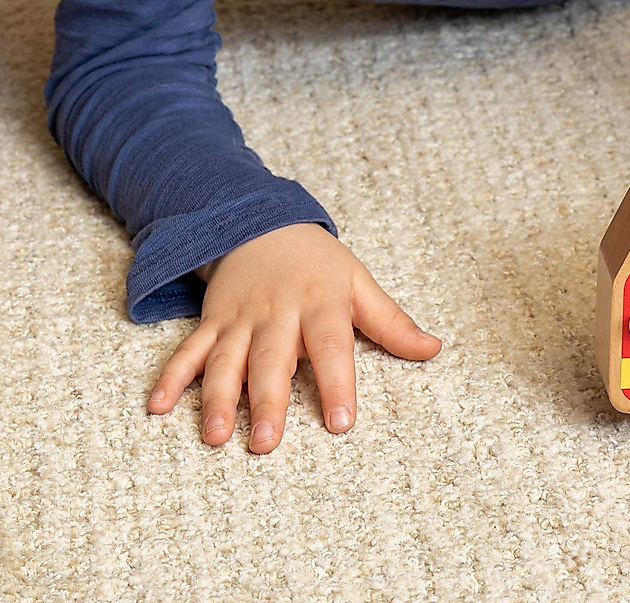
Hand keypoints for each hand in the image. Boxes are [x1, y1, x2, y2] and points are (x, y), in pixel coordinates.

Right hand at [146, 223, 440, 453]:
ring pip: (226, 359)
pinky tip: (158, 407)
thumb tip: (434, 349)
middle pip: (272, 359)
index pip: (332, 346)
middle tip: (266, 443)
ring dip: (217, 397)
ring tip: (216, 436)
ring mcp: (240, 318)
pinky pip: (188, 349)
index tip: (342, 422)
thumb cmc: (320, 266)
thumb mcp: (360, 284)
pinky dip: (172, 377)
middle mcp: (279, 312)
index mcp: (322, 304)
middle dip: (268, 400)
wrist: (264, 224)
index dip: (338, 383)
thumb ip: (393, 322)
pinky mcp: (211, 321)